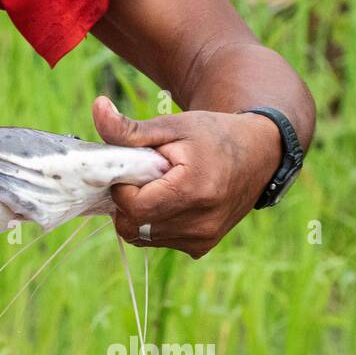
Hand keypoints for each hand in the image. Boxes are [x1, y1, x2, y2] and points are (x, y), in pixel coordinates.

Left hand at [92, 96, 281, 258]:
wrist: (258, 154)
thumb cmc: (212, 135)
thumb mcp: (172, 125)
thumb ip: (130, 127)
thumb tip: (97, 107)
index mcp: (192, 190)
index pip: (132, 206)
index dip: (122, 188)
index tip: (133, 170)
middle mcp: (200, 222)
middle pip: (133, 226)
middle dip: (127, 203)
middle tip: (142, 179)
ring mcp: (202, 238)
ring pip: (142, 237)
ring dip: (140, 214)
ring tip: (160, 188)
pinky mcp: (202, 247)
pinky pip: (159, 241)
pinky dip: (155, 224)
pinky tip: (171, 202)